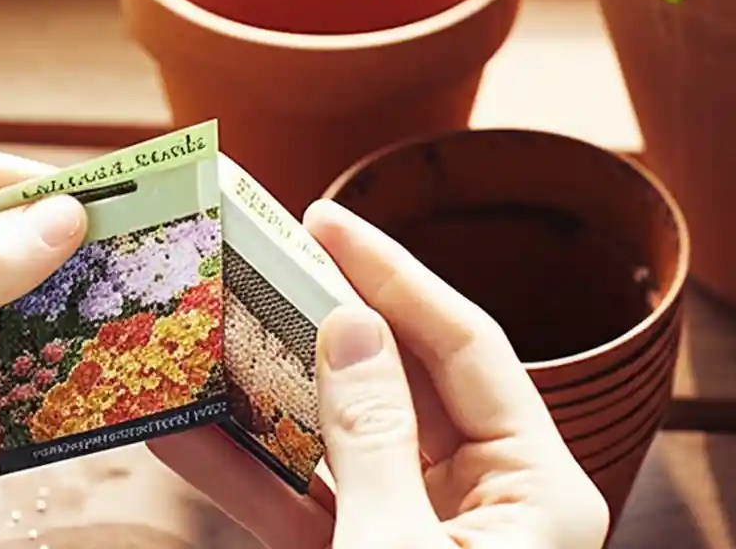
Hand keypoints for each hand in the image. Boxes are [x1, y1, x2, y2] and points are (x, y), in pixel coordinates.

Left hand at [0, 149, 86, 548]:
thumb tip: (60, 217)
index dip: (32, 192)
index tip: (111, 206)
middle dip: (61, 266)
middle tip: (136, 269)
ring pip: (9, 324)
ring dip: (62, 333)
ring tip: (126, 332)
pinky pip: (11, 390)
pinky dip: (50, 393)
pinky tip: (92, 393)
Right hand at [150, 199, 608, 548]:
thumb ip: (374, 437)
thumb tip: (352, 325)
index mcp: (538, 488)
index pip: (466, 344)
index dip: (394, 273)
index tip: (326, 219)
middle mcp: (493, 501)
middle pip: (405, 381)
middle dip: (327, 324)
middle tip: (263, 262)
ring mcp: (429, 535)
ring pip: (349, 440)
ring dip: (278, 394)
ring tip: (217, 333)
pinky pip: (317, 504)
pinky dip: (258, 475)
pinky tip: (197, 434)